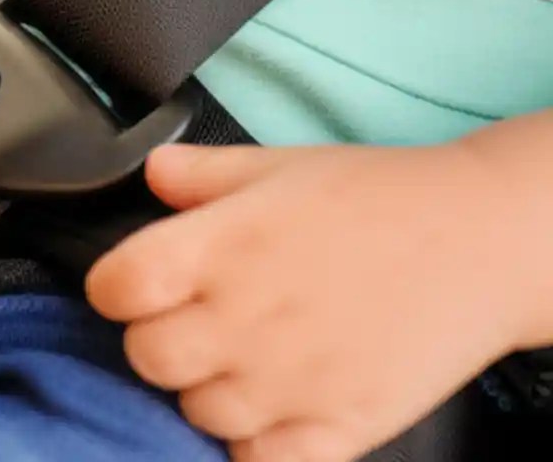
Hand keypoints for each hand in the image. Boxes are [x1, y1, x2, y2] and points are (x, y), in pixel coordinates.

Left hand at [87, 114, 552, 461]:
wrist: (483, 239)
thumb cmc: (379, 197)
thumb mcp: (280, 165)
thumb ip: (203, 174)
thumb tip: (151, 176)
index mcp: (221, 245)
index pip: (114, 288)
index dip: (116, 287)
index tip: (141, 283)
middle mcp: (245, 317)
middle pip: (147, 356)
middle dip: (159, 338)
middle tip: (199, 321)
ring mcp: (290, 380)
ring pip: (196, 412)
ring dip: (208, 390)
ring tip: (248, 358)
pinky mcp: (337, 427)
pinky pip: (259, 461)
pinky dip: (256, 443)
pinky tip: (276, 408)